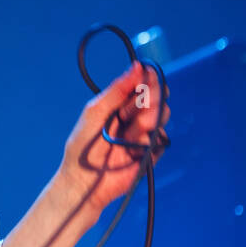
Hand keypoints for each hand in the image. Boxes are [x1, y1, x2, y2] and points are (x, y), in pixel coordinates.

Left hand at [58, 61, 170, 220]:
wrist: (85, 180)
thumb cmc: (83, 146)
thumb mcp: (96, 111)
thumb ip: (117, 90)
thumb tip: (138, 66)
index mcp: (119, 104)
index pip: (142, 84)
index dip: (148, 80)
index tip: (148, 77)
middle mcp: (134, 117)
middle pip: (157, 97)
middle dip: (151, 98)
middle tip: (137, 107)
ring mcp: (143, 134)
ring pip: (162, 115)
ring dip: (149, 119)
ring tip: (135, 129)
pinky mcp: (150, 152)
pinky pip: (160, 139)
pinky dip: (149, 140)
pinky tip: (136, 147)